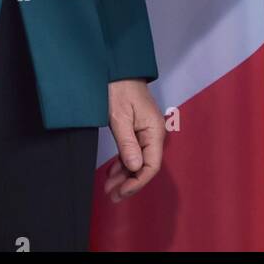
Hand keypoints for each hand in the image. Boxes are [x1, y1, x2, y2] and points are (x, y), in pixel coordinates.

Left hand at [104, 80, 164, 202]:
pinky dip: (124, 163)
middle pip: (145, 166)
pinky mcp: (139, 129)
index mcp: (154, 130)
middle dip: (129, 182)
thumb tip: (135, 168)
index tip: (121, 191)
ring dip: (125, 174)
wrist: (117, 69)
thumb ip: (127, 143)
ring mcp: (147, 131)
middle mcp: (154, 133)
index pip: (151, 165)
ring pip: (139, 160)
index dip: (137, 182)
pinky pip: (134, 151)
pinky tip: (113, 171)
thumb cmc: (119, 89)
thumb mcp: (119, 117)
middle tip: (111, 194)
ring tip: (109, 186)